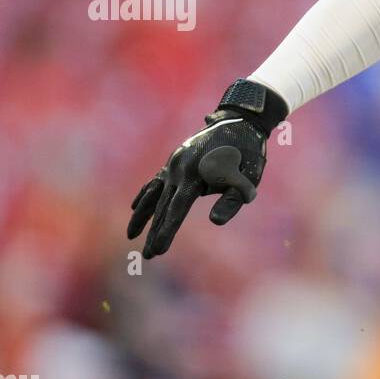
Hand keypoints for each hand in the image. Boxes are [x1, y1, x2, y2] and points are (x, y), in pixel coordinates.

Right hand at [127, 79, 287, 258]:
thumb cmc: (248, 153)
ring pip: (153, 194)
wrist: (240, 121)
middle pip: (162, 206)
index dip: (166, 232)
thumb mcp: (248, 177)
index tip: (157, 251)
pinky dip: (145, 196)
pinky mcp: (175, 160)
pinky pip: (155, 181)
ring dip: (143, 217)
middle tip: (148, 257)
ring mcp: (174, 163)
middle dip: (154, 232)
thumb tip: (216, 222)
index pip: (176, 210)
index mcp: (194, 174)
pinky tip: (135, 208)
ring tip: (131, 236)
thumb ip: (233, 200)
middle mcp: (178, 169)